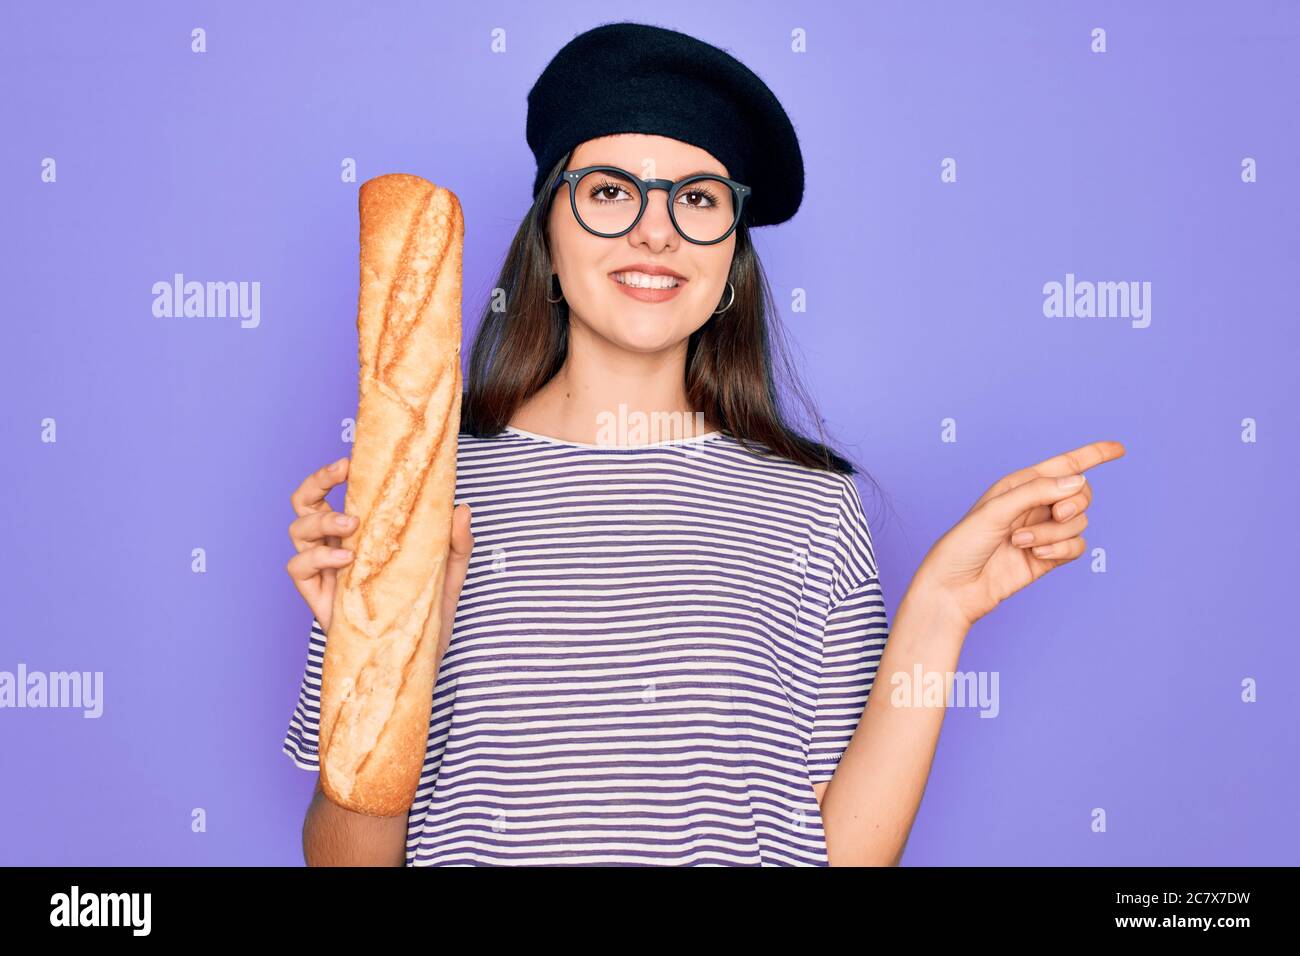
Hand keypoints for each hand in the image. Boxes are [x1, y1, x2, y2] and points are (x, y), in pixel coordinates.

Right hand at [286, 457, 475, 636]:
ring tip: (351, 525)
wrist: (418, 660)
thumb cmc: (426, 613)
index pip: (338, 492)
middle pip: (305, 503)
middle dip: (315, 481)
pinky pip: (298, 568)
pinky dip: (316, 558)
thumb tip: (461, 508)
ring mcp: (325, 572)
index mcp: (362, 534)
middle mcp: (337, 547)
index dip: (336, 471)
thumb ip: (456, 544)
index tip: (352, 458)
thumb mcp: (449, 575)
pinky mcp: (318, 598)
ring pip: (297, 530)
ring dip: (321, 520)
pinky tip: (345, 560)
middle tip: (341, 473)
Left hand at [912, 440, 1125, 628]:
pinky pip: (1076, 547)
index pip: (1065, 465)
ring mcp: (1042, 532)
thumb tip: (1078, 481)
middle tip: (1057, 514)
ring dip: (1054, 533)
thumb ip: (1037, 493)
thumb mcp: (995, 511)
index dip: (1093, 455)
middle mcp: (1034, 506)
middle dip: (1075, 503)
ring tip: (1021, 543)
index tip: (1120, 449)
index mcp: (1019, 485)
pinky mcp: (1047, 557)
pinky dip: (1060, 550)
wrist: (953, 589)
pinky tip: (1035, 557)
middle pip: (1081, 494)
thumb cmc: (963, 545)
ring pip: (1079, 523)